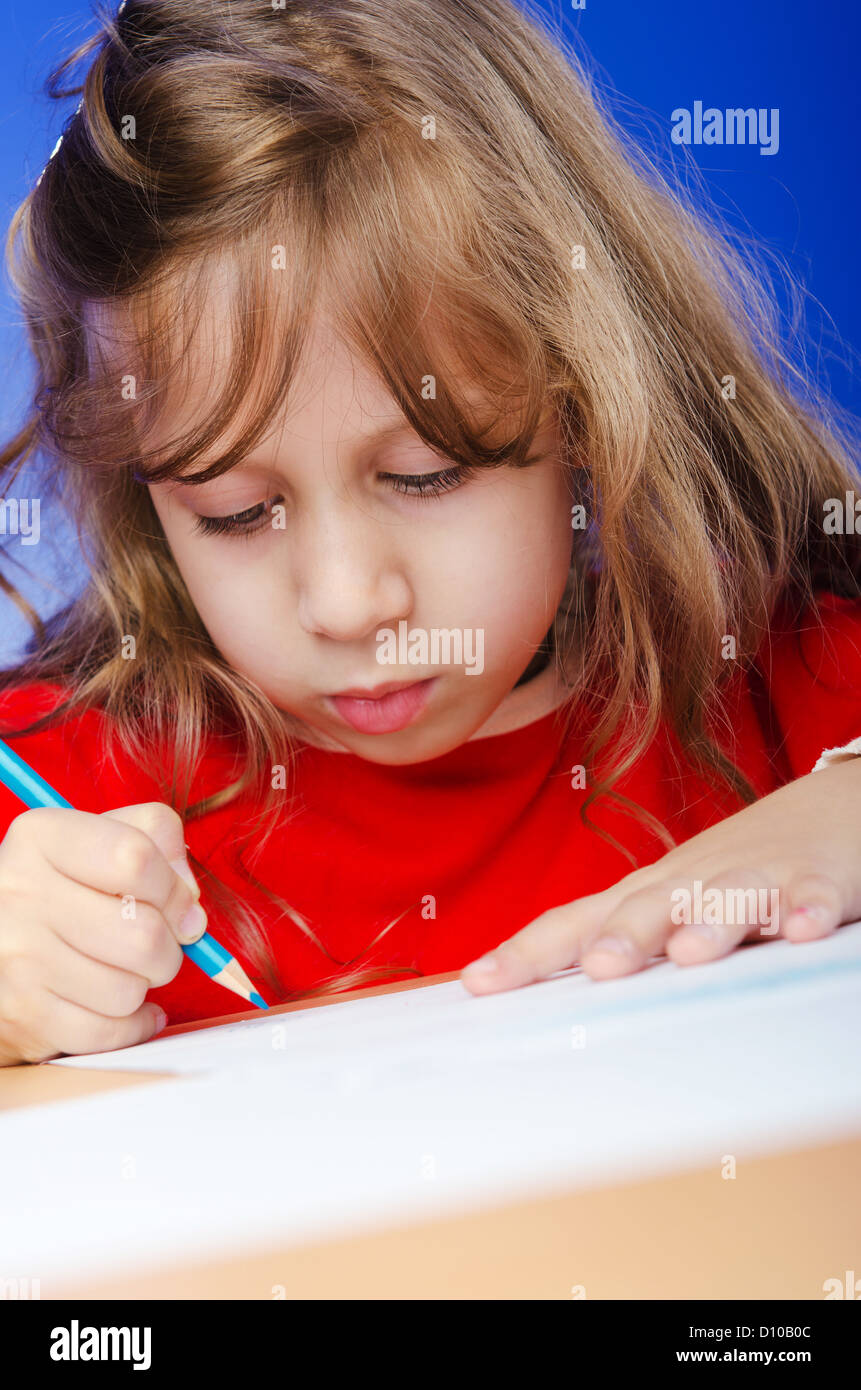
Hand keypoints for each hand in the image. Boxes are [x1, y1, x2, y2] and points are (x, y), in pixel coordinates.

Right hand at [0, 802, 206, 1064]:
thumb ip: (154, 836)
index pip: (135, 858)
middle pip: (143, 934)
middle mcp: (19, 893)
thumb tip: (189, 896)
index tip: (181, 904)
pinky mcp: (22, 1015)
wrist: (1, 943)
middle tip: (155, 944)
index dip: (175, 888)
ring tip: (124, 969)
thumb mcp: (99, 839)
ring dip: (143, 985)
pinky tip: (119, 1006)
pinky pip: (109, 1031)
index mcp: (41, 837)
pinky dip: (130, 1024)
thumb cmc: (64, 888)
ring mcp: (16, 958)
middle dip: (169, 947)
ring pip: (130, 990)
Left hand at [460, 759, 860, 992]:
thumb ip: (613, 939)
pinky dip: (805, 908)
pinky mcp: (813, 878)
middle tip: (599, 966)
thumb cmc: (733, 869)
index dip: (527, 953)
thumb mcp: (668, 904)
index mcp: (644, 896)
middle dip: (622, 936)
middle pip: (648, 907)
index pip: (573, 923)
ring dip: (707, 923)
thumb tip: (535, 990)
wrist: (830, 806)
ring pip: (725, 898)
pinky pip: (808, 894)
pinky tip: (798, 930)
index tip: (479, 985)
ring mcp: (752, 877)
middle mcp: (688, 884)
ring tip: (689, 953)